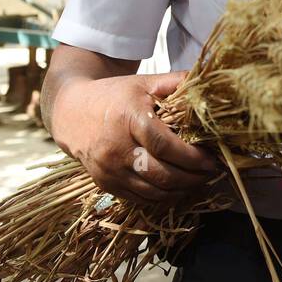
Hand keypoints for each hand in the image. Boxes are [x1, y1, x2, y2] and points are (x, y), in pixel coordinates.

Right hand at [50, 71, 221, 206]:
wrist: (70, 112)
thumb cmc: (114, 96)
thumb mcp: (144, 83)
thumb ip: (177, 82)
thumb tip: (209, 83)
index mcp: (129, 120)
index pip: (165, 146)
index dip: (192, 157)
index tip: (211, 159)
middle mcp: (116, 149)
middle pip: (161, 174)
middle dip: (192, 178)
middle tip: (211, 173)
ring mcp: (109, 170)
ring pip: (152, 192)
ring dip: (181, 191)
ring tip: (198, 181)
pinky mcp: (105, 184)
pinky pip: (139, 199)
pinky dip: (162, 198)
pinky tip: (177, 189)